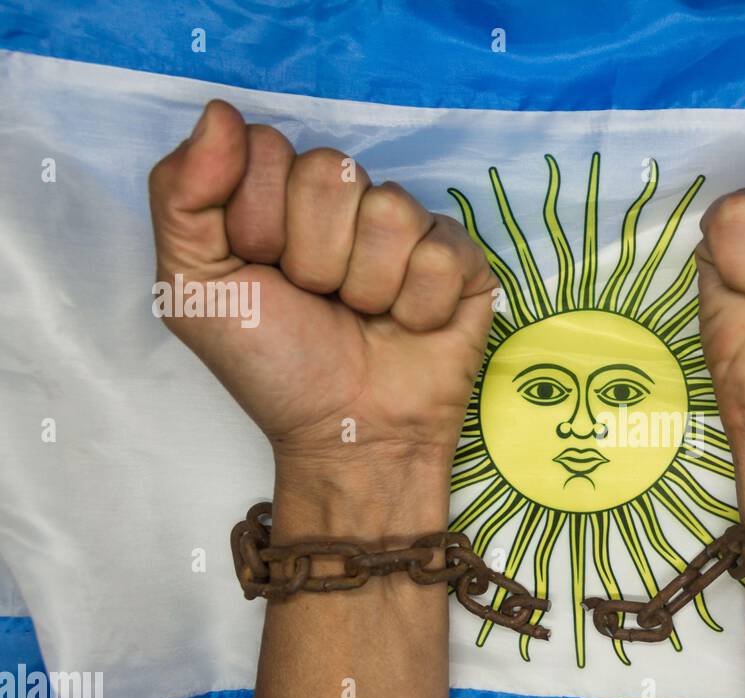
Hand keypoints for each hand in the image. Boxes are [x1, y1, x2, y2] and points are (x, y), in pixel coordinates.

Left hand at [148, 100, 494, 478]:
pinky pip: (439, 251)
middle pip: (330, 170)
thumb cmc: (276, 368)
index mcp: (279, 196)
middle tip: (316, 301)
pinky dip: (415, 306)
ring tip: (363, 318)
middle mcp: (346, 202)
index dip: (257, 218)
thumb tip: (220, 111)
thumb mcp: (194, 287)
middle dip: (312, 255)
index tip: (261, 271)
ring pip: (388, 210)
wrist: (350, 436)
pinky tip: (407, 326)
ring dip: (365, 285)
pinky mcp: (462, 260)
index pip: (267, 146)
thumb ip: (180, 196)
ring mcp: (409, 227)